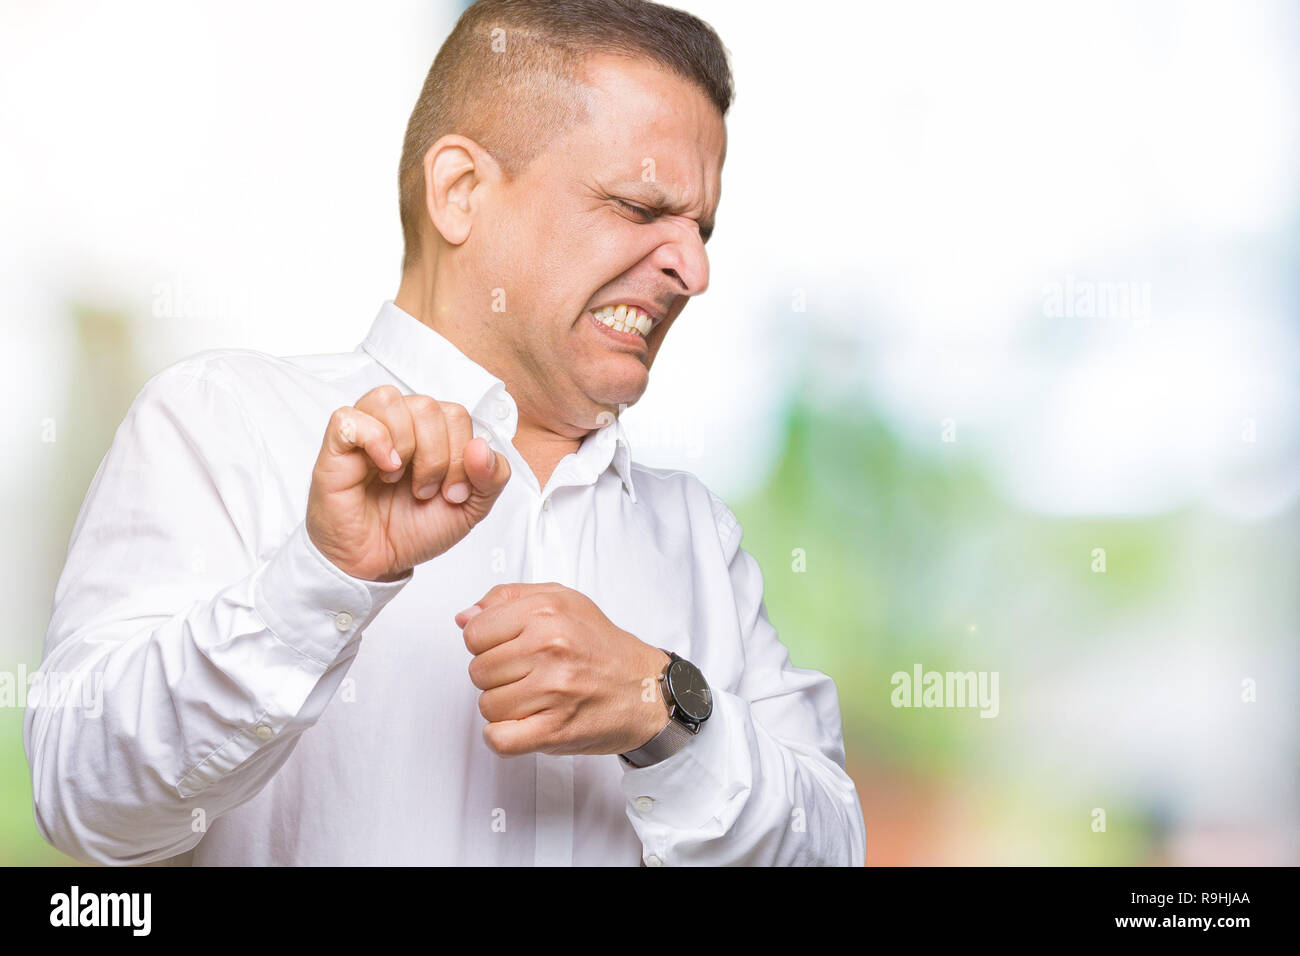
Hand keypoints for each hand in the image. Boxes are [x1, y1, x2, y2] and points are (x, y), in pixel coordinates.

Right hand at [306, 385, 511, 581]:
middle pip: (428, 406)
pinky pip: (349, 418)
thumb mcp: (471, 508)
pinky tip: (385, 468)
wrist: (378, 562)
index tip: (453, 492)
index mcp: (432, 433)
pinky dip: (374, 440)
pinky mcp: (337, 446)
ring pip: (389, 400)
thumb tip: (482, 446)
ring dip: (406, 446)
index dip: (461, 453)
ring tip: (400, 480)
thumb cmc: (415, 529)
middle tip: (425, 492)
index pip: (456, 413)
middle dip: (437, 457)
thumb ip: (492, 477)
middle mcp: (400, 425)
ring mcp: (366, 432)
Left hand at [456, 583, 671, 756]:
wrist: (646, 689)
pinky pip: (499, 740)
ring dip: (505, 707)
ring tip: (534, 697)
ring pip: (487, 706)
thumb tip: (465, 617)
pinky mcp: (556, 728)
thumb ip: (508, 599)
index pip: (474, 633)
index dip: (486, 644)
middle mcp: (550, 646)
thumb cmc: (604, 648)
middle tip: (527, 675)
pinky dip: (503, 738)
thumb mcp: (563, 601)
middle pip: (477, 671)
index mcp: (547, 612)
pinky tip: (522, 725)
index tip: (507, 648)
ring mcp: (553, 689)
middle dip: (497, 676)